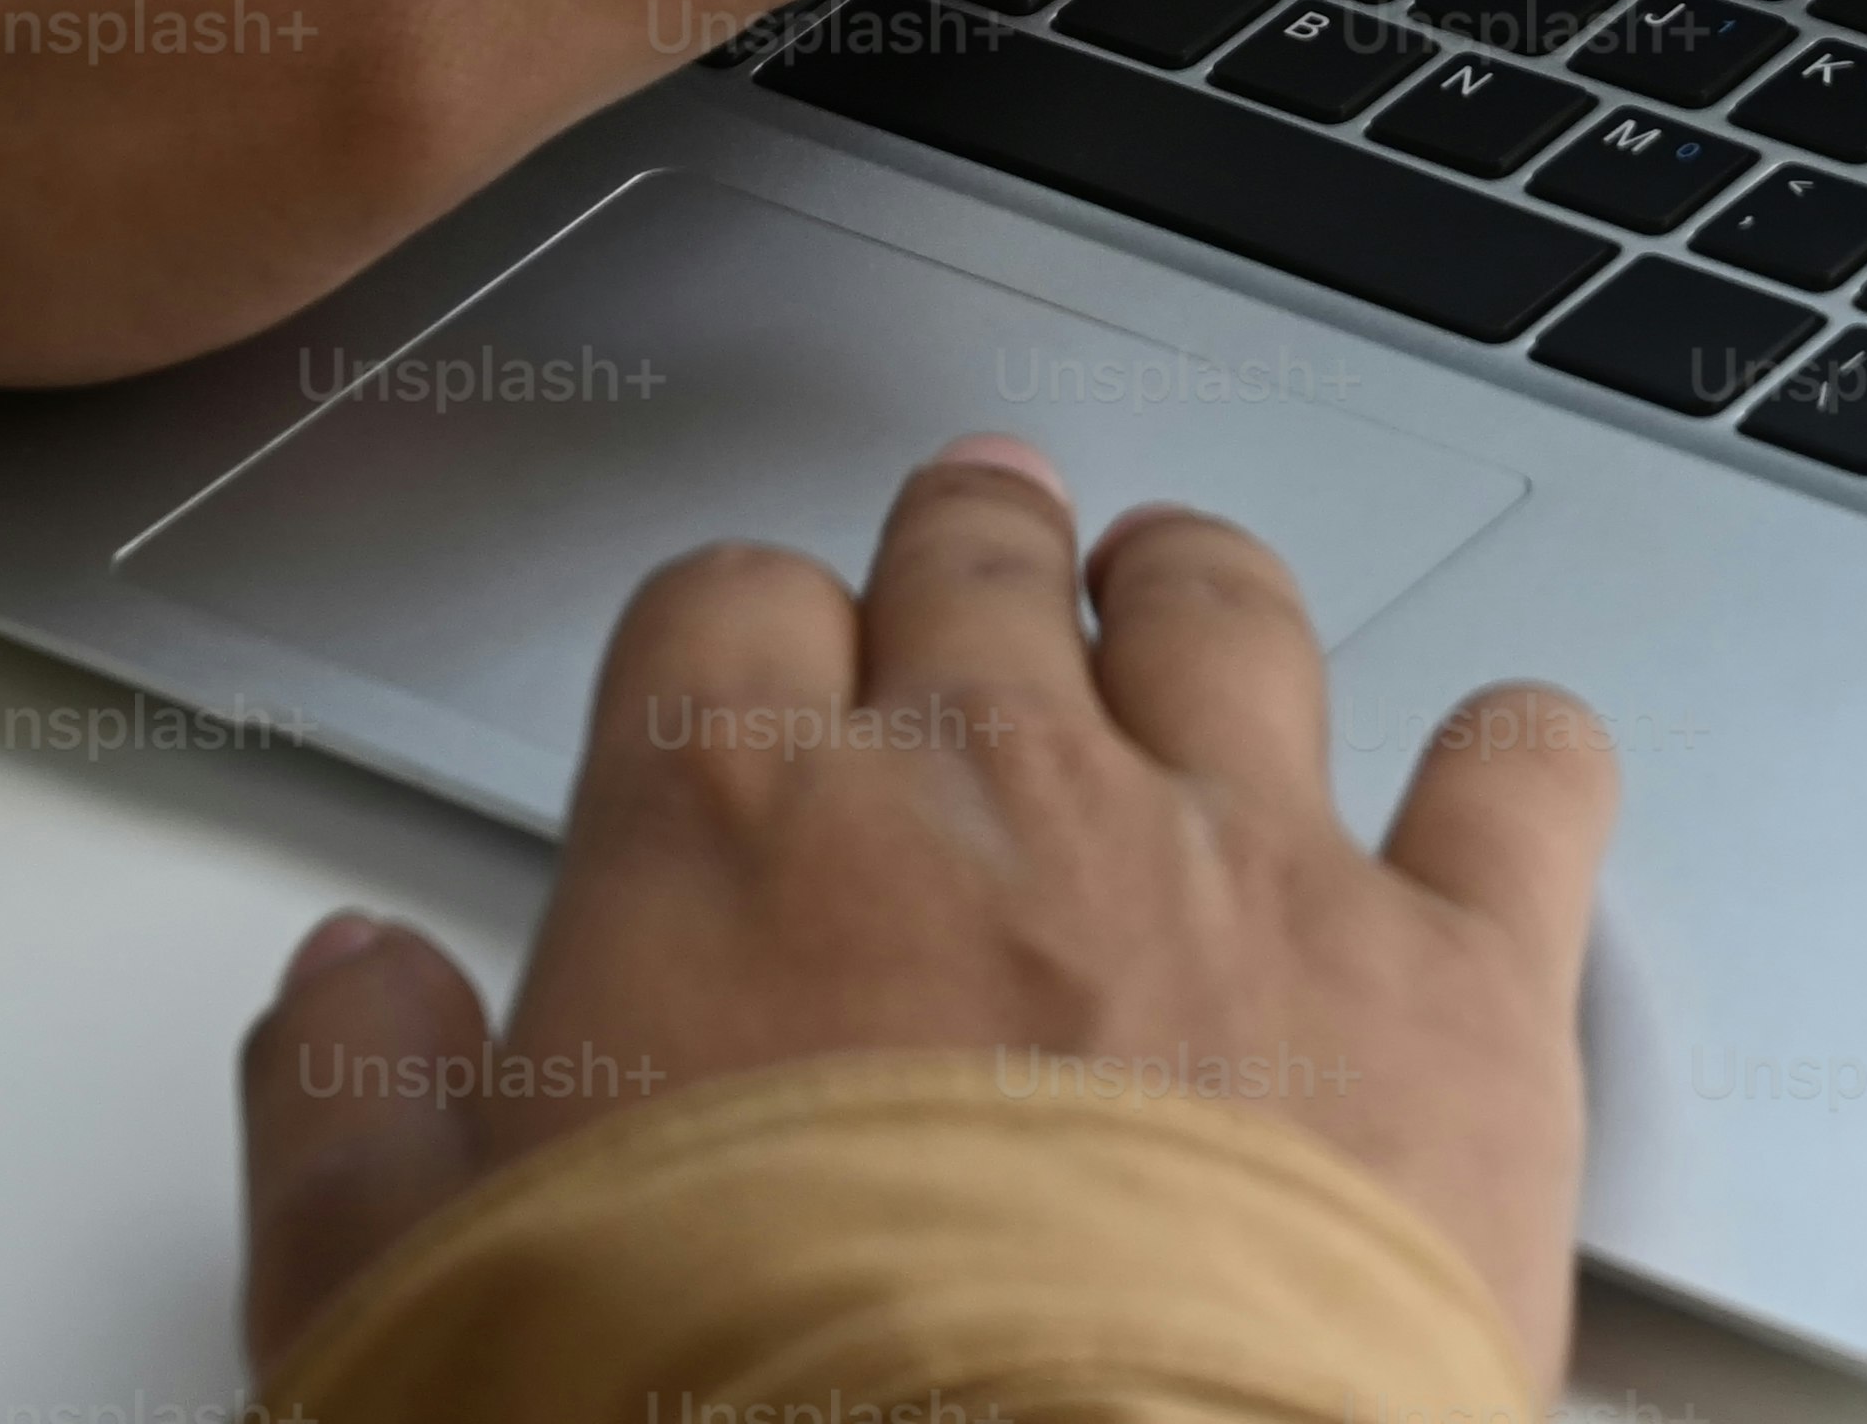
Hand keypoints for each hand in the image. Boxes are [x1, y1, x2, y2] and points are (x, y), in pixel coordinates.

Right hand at [236, 439, 1618, 1386]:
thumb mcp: (400, 1309)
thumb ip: (351, 1115)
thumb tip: (344, 985)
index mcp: (732, 838)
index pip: (724, 616)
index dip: (740, 645)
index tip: (757, 681)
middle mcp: (999, 794)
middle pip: (984, 566)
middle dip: (972, 558)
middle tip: (978, 570)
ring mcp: (1246, 867)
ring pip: (1232, 615)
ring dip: (1197, 598)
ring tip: (1182, 609)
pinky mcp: (1456, 986)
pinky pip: (1523, 778)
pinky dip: (1512, 759)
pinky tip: (1490, 778)